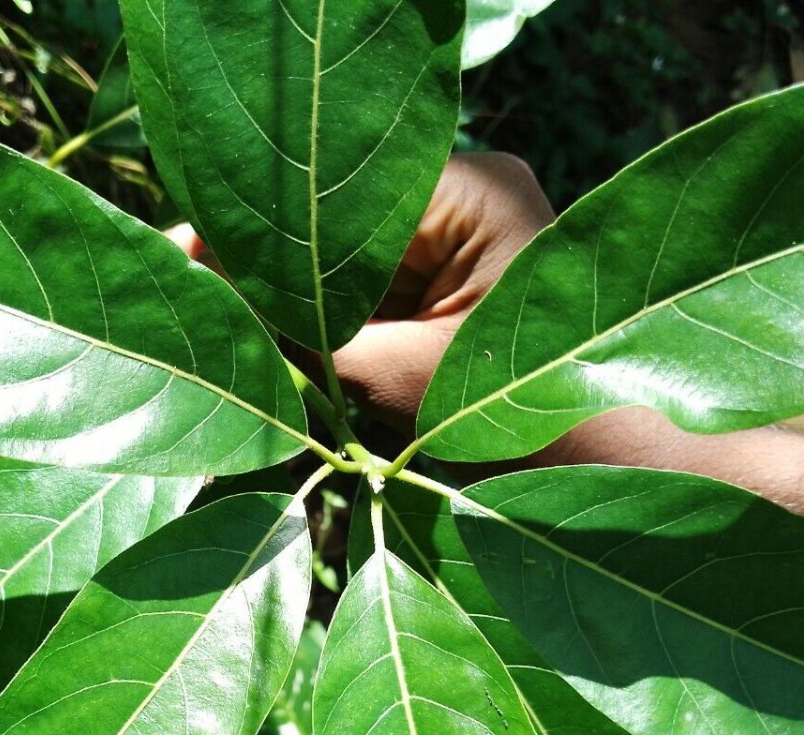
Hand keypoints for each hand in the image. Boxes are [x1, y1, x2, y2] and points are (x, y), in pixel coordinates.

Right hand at [165, 152, 555, 432]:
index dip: (255, 230)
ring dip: (293, 307)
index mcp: (475, 193)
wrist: (621, 471)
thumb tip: (215, 314)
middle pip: (336, 225)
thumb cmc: (541, 426)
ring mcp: (463, 247)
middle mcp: (470, 202)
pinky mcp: (454, 293)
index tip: (182, 259)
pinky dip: (326, 334)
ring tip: (229, 342)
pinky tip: (279, 362)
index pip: (335, 192)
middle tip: (189, 300)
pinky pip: (369, 300)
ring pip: (345, 266)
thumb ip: (308, 343)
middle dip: (267, 270)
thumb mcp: (404, 379)